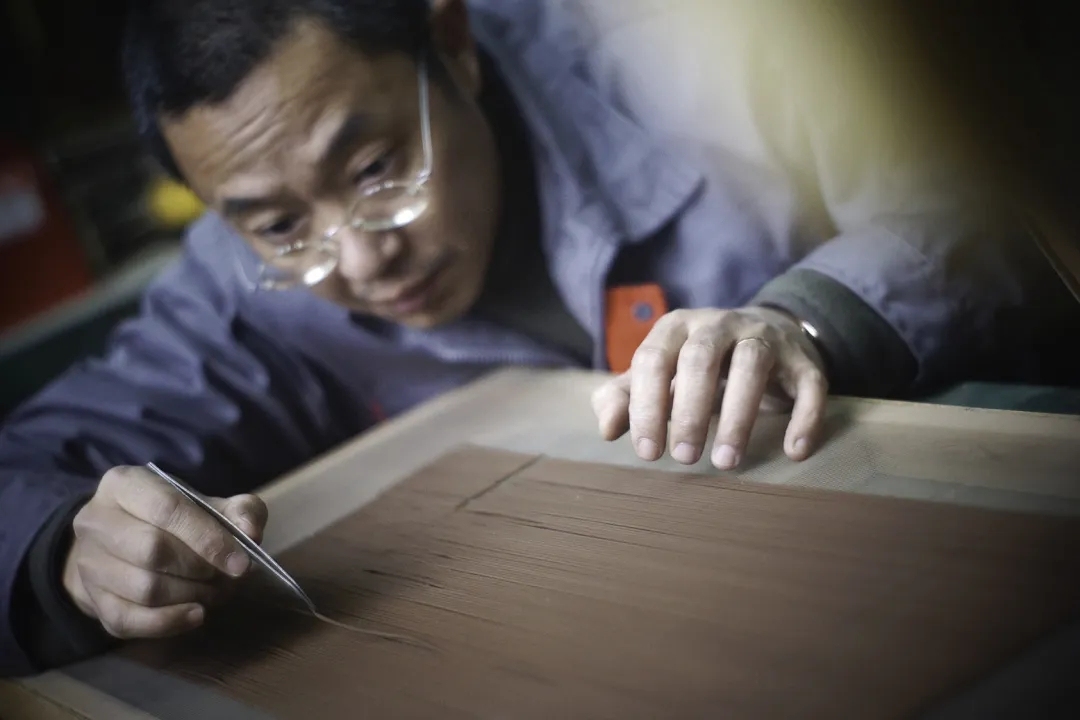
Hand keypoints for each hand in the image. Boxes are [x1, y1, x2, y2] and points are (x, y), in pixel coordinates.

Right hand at [63, 466, 266, 639]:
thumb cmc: (174, 521)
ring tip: (216, 592)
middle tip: (228, 578)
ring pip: (144, 588)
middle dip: (200, 569)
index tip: (241, 563)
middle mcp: (95, 520)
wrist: (123, 545)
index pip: (168, 509)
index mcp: (125, 485)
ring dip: (191, 596)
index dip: (208, 538)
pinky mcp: (91, 599)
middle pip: (153, 550)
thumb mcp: (210, 505)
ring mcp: (88, 562)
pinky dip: (169, 622)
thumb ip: (240, 510)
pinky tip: (195, 614)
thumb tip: (251, 532)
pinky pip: (129, 620)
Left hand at [591, 306, 827, 469]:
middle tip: (683, 458)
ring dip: (738, 416)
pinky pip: (808, 382)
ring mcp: (764, 337)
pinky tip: (794, 451)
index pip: (654, 360)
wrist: (764, 335)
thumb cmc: (697, 366)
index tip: (648, 452)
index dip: (647, 406)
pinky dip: (804, 415)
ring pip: (752, 365)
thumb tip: (607, 428)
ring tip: (726, 461)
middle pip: (700, 359)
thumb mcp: (659, 375)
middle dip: (690, 411)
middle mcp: (719, 324)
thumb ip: (626, 397)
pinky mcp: (802, 359)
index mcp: (676, 327)